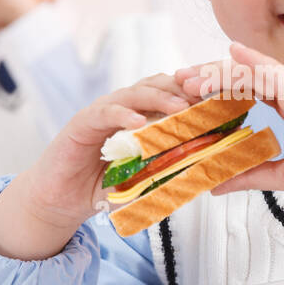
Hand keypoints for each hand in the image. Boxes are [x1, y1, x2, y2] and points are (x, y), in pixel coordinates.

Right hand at [0, 73, 200, 259]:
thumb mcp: (144, 180)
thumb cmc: (104, 188)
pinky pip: (104, 113)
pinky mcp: (82, 123)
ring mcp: (103, 111)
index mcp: (142, 115)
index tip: (222, 98)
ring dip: (159, 98)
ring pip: (134, 93)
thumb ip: (168, 173)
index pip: (173, 94)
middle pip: (158, 85)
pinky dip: (122, 115)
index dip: (196, 92)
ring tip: (180, 108)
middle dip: (184, 88)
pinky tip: (137, 123)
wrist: (61, 199)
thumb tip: (205, 176)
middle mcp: (124, 107)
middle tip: (207, 98)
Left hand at [177, 42, 283, 235]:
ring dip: (220, 74)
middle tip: (175, 82)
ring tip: (190, 81)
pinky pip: (279, 77)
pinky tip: (231, 60)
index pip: (243, 89)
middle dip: (207, 77)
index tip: (181, 96)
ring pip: (254, 72)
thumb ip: (250, 173)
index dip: (212, 89)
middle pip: (243, 76)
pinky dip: (253, 67)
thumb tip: (214, 183)